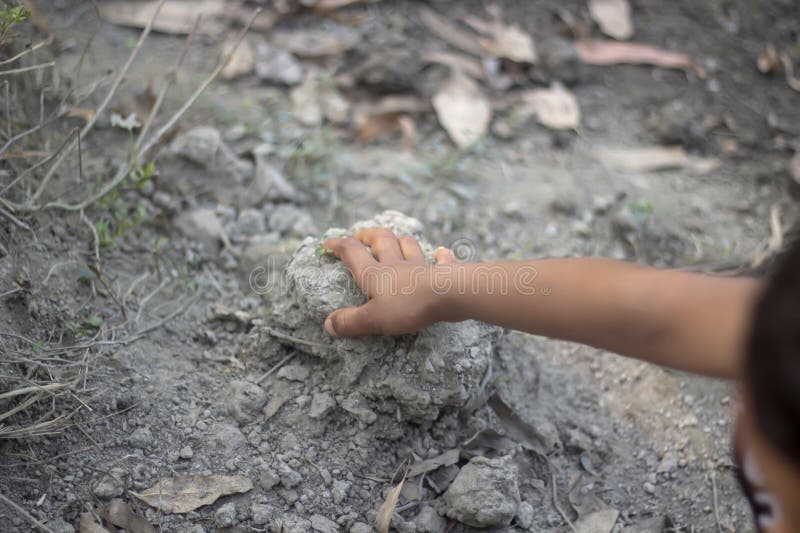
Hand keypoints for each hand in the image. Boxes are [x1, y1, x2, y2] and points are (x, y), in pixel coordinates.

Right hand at [322, 228, 455, 336]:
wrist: (449, 294)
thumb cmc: (409, 306)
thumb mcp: (373, 319)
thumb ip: (351, 321)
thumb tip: (327, 324)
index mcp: (375, 274)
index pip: (352, 252)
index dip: (337, 245)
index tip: (327, 243)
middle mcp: (396, 265)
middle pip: (381, 240)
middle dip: (369, 235)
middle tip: (362, 235)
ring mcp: (421, 266)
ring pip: (409, 245)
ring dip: (401, 240)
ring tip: (396, 240)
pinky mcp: (444, 272)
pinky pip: (442, 260)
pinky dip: (441, 256)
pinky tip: (441, 254)